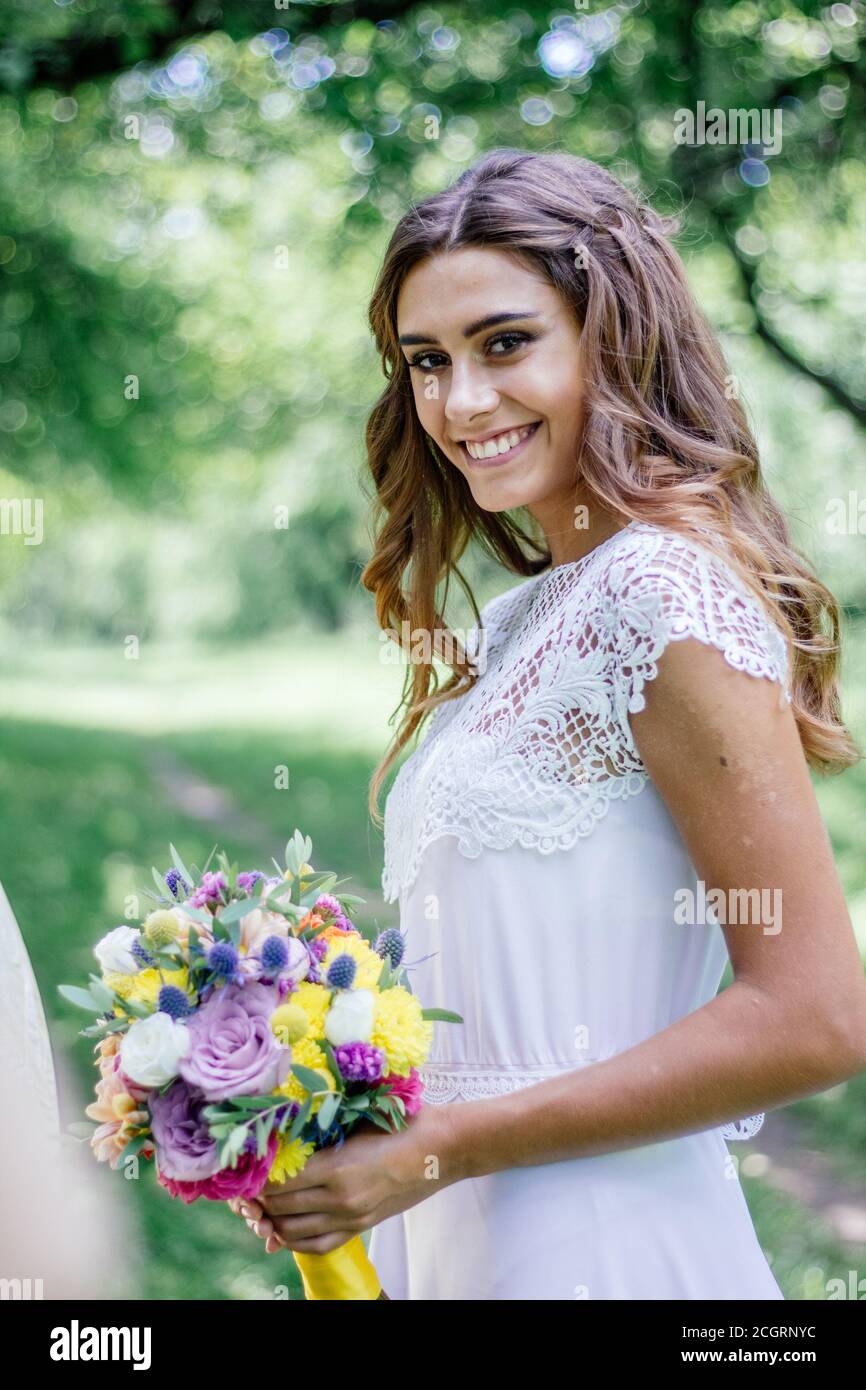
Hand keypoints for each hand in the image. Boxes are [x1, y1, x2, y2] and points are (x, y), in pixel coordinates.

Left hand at [228, 1104, 461, 1254]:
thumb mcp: (355, 1119)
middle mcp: (341, 1199)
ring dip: (269, 1219)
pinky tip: (282, 1226)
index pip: (277, 1181)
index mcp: (337, 1167)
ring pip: (291, 1231)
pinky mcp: (360, 1227)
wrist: (442, 1149)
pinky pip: (315, 1244)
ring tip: (257, 1204)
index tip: (239, 1164)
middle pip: (278, 1208)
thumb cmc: (401, 1121)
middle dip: (254, 1199)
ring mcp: (351, 1218)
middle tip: (240, 1185)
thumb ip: (318, 1131)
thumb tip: (277, 1133)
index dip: (253, 1176)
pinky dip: (292, 1239)